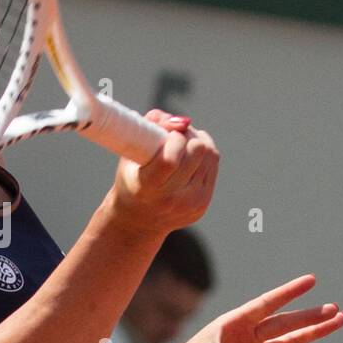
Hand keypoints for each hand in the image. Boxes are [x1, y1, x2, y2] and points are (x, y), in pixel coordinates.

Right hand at [108, 110, 217, 235]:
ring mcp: (190, 204)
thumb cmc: (132, 178)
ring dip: (198, 141)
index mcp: (147, 188)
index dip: (174, 138)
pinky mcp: (203, 203)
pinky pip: (213, 164)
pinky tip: (191, 154)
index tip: (166, 134)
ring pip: (209, 155)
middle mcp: (171, 199)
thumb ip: (150, 126)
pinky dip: (204, 153)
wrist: (137, 220)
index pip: (170, 159)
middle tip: (176, 136)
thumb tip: (183, 122)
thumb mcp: (129, 153)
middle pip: (197, 152)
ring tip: (183, 143)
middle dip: (188, 135)